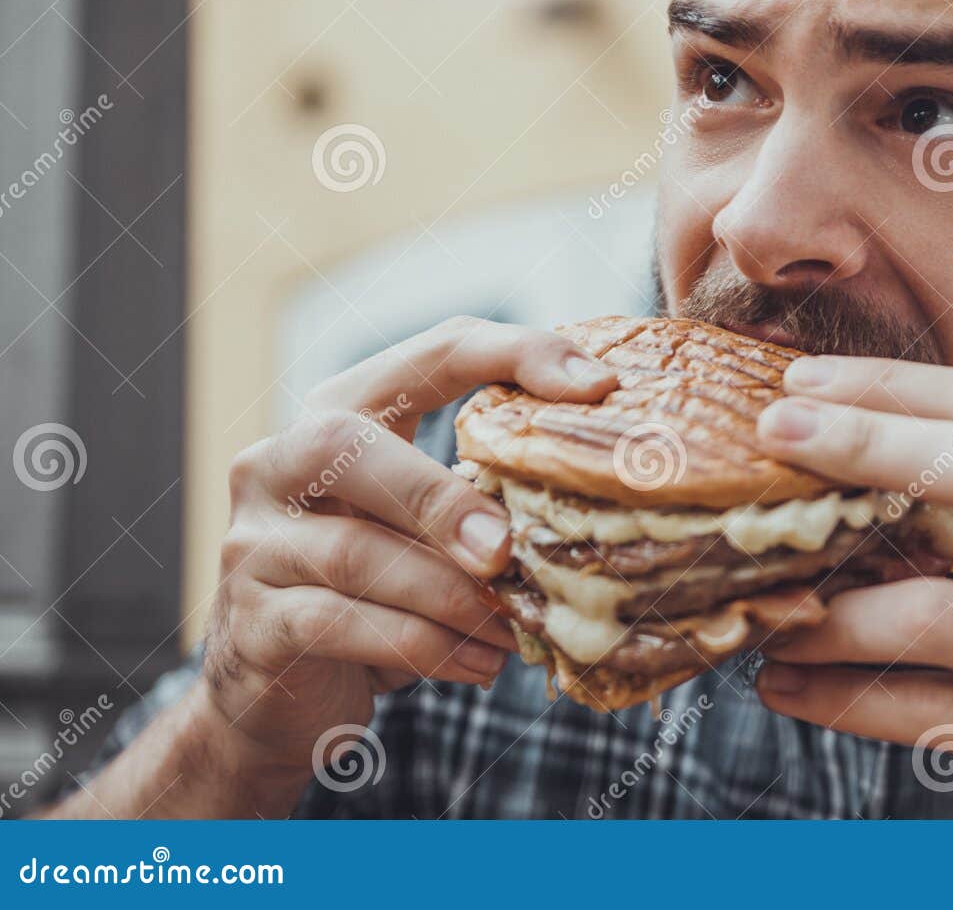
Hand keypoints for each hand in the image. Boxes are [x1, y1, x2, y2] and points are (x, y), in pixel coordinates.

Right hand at [198, 316, 616, 802]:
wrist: (277, 698)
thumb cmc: (375, 593)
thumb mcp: (424, 530)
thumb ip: (479, 497)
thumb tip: (601, 486)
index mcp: (338, 412)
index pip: (432, 352)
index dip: (515, 354)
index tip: (598, 385)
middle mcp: (277, 462)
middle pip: (348, 445)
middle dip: (440, 497)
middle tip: (507, 549)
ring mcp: (253, 542)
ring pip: (357, 553)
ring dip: (451, 596)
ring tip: (514, 629)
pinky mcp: (254, 622)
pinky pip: (343, 625)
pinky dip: (426, 648)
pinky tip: (483, 664)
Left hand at [752, 357, 952, 818]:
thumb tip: (886, 449)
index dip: (900, 387)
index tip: (809, 384)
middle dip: (866, 443)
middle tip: (772, 436)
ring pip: (938, 613)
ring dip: (832, 609)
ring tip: (765, 604)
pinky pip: (934, 713)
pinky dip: (845, 701)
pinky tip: (790, 687)